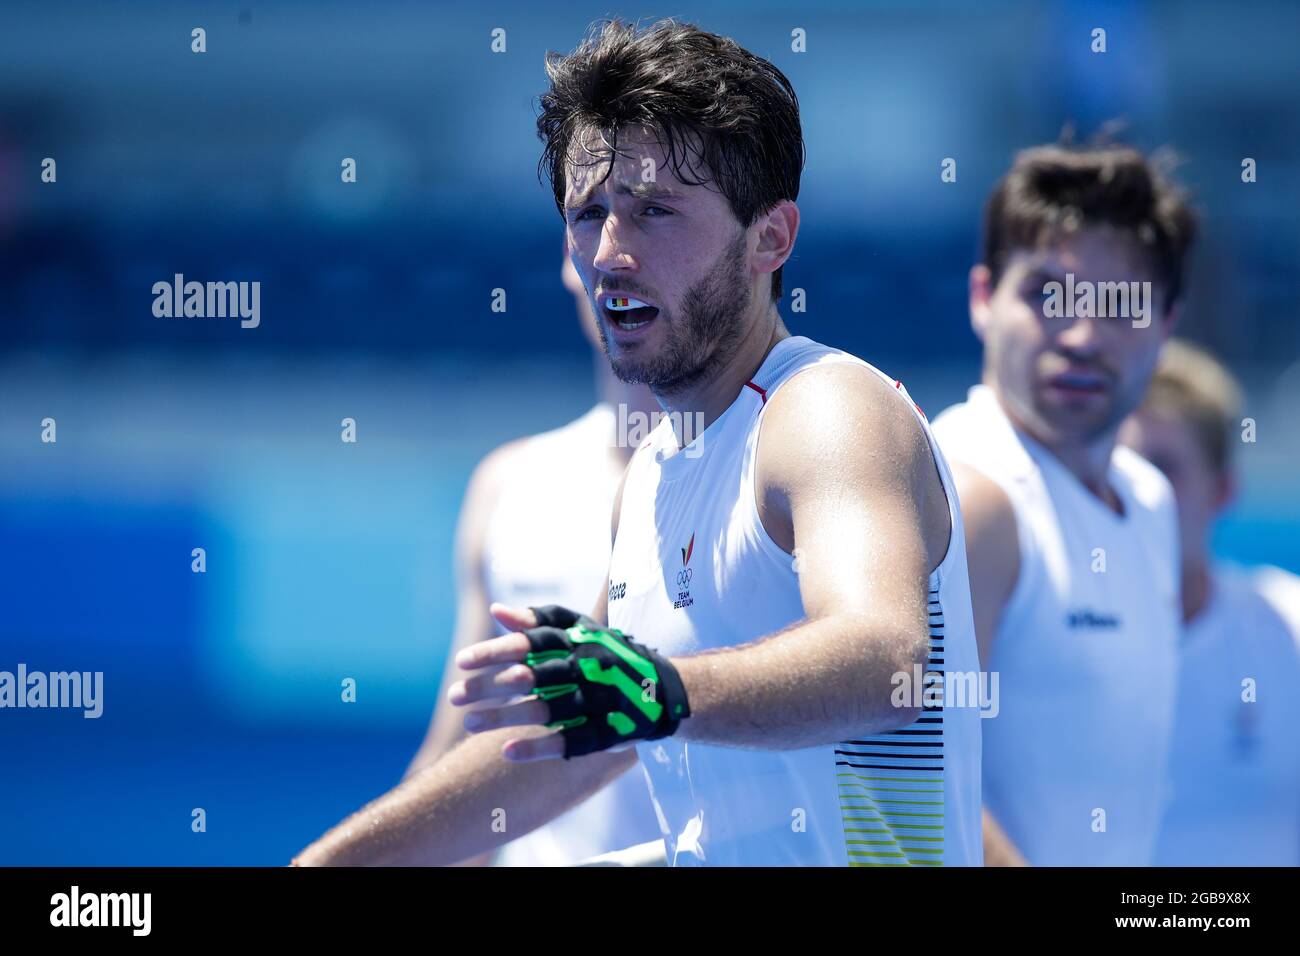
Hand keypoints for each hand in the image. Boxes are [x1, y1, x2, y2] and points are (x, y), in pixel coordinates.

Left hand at [449, 603, 688, 761]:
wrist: (666, 689)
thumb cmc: (612, 654)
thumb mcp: (581, 630)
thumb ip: (539, 621)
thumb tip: (497, 612)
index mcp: (581, 639)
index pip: (531, 641)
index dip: (495, 651)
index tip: (460, 662)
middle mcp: (590, 666)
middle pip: (533, 675)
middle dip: (490, 686)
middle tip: (453, 696)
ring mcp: (600, 699)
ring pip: (546, 708)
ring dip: (504, 717)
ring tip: (468, 723)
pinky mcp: (608, 731)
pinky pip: (569, 741)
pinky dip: (537, 747)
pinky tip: (506, 752)